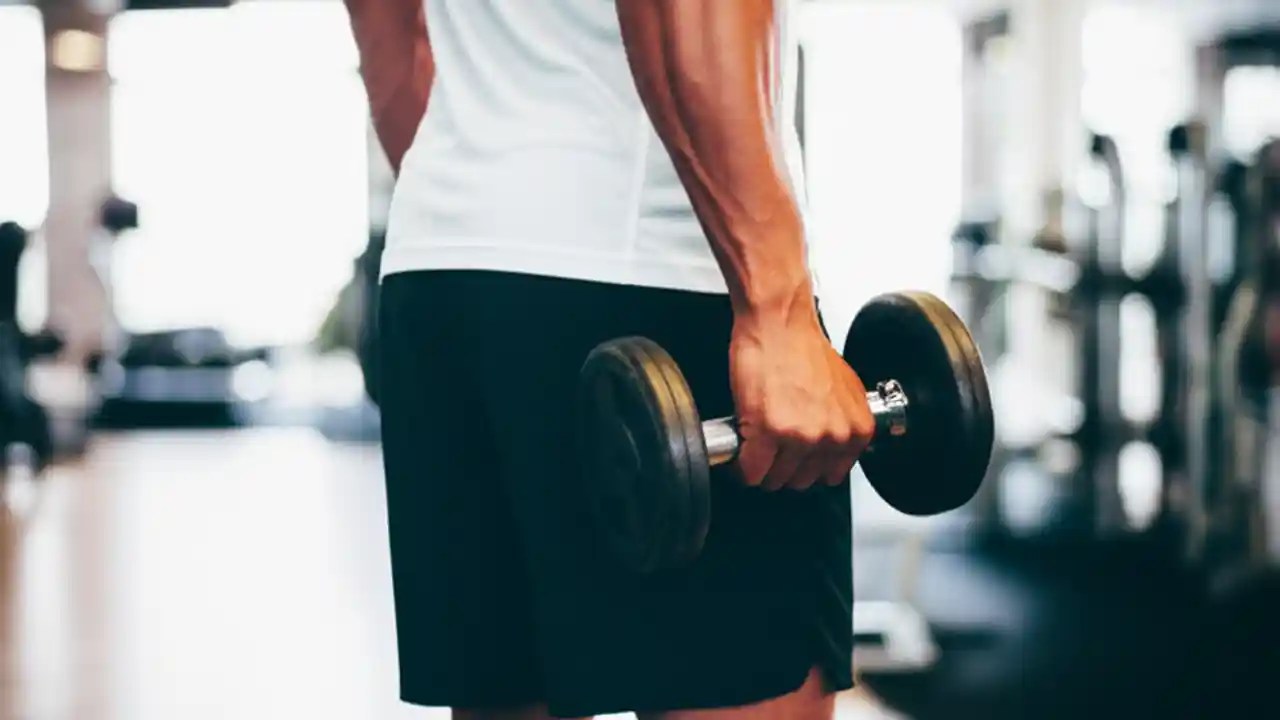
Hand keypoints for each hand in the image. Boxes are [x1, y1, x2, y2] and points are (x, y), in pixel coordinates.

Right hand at [730, 303, 874, 490]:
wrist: (778, 323)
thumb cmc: (802, 347)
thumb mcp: (844, 391)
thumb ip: (841, 425)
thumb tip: (829, 449)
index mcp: (857, 430)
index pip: (829, 476)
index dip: (805, 465)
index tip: (793, 457)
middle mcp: (833, 437)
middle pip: (801, 481)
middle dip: (782, 467)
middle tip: (772, 448)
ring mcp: (801, 437)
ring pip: (774, 480)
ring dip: (761, 467)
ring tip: (757, 444)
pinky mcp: (768, 432)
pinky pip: (750, 471)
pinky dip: (742, 466)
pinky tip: (742, 449)